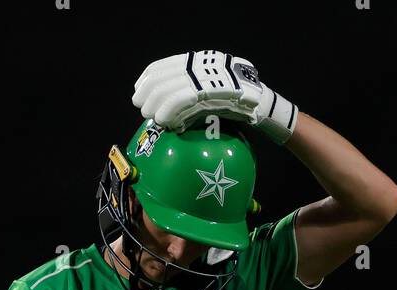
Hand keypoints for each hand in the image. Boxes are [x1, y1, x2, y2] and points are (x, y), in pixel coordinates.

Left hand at [132, 52, 295, 142]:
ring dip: (155, 105)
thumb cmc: (233, 103)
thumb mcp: (207, 93)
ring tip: (151, 117)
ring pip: (169, 88)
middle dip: (148, 94)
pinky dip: (169, 111)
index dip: (147, 79)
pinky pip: (182, 99)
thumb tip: (165, 108)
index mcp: (195, 62)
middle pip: (163, 77)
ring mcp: (204, 77)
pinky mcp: (209, 90)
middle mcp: (197, 65)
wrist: (258, 102)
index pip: (163, 65)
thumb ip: (189, 95)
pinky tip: (163, 121)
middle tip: (142, 109)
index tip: (138, 92)